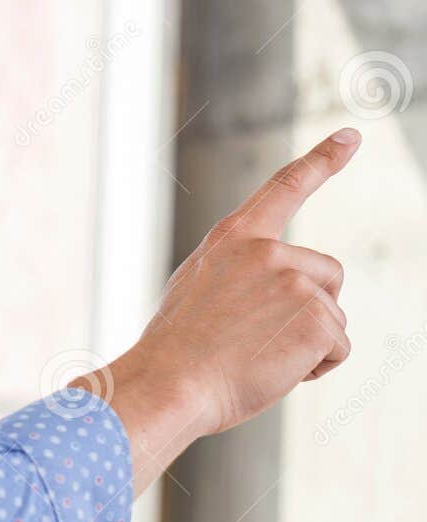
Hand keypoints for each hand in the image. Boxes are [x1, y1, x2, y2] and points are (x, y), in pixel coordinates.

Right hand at [70, 129, 358, 494]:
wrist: (170, 384)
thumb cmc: (178, 350)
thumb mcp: (199, 289)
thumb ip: (240, 272)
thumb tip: (280, 286)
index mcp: (233, 239)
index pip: (284, 188)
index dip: (322, 160)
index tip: (351, 137)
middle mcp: (268, 251)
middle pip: (326, 274)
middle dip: (311, 307)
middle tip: (259, 338)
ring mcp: (295, 282)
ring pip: (332, 315)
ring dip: (308, 343)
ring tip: (256, 357)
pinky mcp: (318, 318)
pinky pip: (339, 348)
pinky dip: (315, 367)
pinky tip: (273, 370)